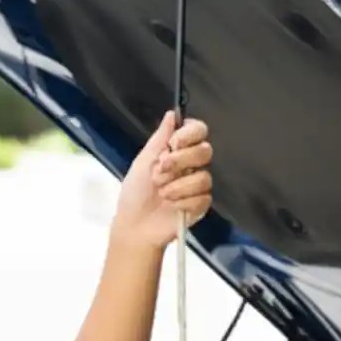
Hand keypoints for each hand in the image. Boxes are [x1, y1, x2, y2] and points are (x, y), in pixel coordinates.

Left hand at [112, 111, 212, 250]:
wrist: (135, 225)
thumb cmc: (135, 194)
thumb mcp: (143, 162)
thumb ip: (159, 139)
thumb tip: (172, 115)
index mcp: (177, 151)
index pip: (198, 131)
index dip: (190, 134)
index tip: (174, 143)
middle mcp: (191, 166)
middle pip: (205, 150)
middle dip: (180, 161)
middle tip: (160, 171)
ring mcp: (197, 186)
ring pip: (203, 176)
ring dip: (177, 186)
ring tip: (162, 194)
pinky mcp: (201, 205)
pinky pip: (203, 197)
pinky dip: (183, 202)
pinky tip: (172, 207)